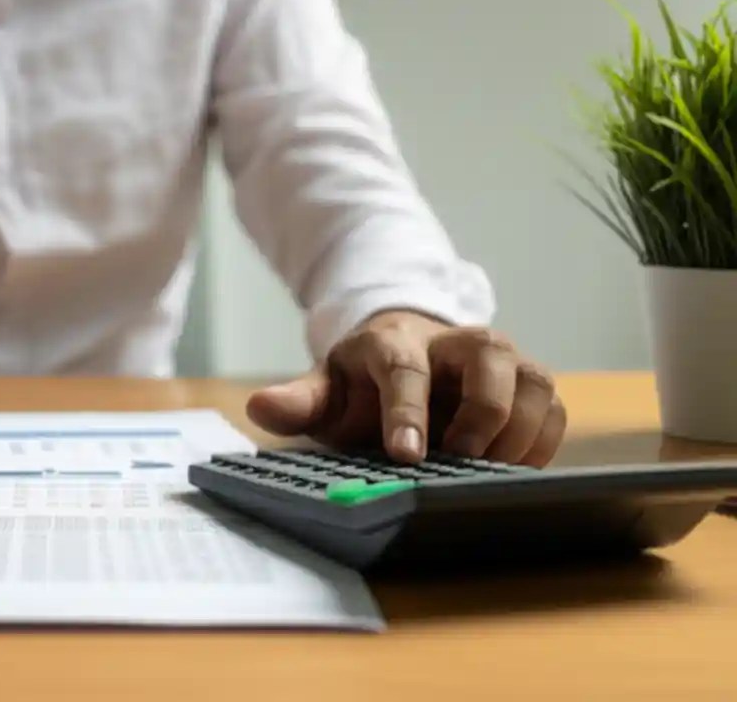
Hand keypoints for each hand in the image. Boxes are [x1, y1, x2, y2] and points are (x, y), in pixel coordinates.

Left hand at [246, 311, 565, 466]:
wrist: (404, 362)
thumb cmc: (364, 387)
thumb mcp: (326, 392)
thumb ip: (297, 402)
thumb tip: (259, 408)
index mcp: (394, 344)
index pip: (403, 370)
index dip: (406, 413)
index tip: (405, 455)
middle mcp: (456, 343)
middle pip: (488, 361)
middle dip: (479, 414)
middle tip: (458, 460)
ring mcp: (501, 360)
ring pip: (532, 381)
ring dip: (517, 431)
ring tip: (488, 470)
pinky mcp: (531, 383)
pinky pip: (554, 409)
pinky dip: (542, 442)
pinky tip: (512, 468)